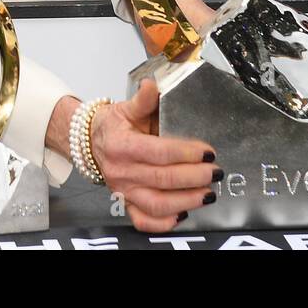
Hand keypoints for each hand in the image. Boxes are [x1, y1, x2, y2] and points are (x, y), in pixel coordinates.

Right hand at [89, 79, 221, 232]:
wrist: (92, 142)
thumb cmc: (114, 125)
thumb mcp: (127, 108)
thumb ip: (143, 99)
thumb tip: (152, 85)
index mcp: (122, 145)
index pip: (158, 152)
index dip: (186, 153)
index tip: (207, 152)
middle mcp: (122, 171)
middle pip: (162, 179)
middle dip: (194, 177)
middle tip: (215, 172)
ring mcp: (123, 191)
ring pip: (156, 204)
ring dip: (186, 201)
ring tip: (208, 194)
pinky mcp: (126, 203)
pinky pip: (143, 220)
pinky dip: (163, 222)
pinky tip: (183, 214)